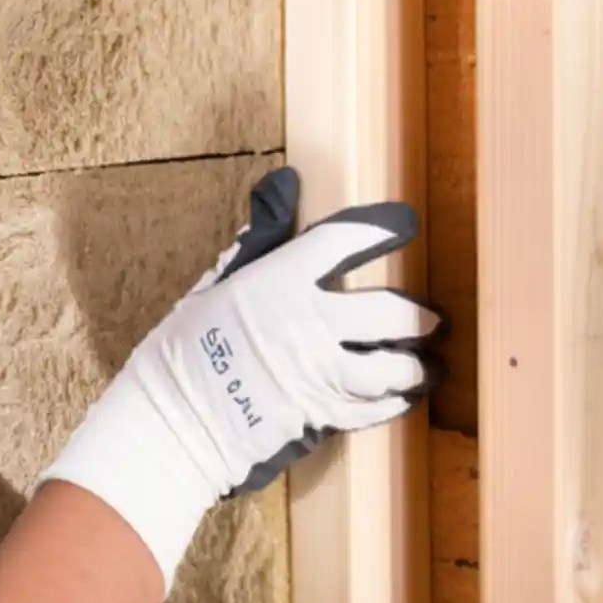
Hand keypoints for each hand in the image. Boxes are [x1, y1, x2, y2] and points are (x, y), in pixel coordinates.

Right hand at [38, 166, 446, 587]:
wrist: (173, 421)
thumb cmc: (185, 349)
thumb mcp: (217, 283)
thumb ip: (262, 235)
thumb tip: (286, 180)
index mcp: (279, 281)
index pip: (344, 240)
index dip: (381, 229)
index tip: (405, 224)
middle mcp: (308, 324)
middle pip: (388, 313)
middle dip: (416, 316)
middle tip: (430, 318)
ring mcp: (320, 374)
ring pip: (393, 367)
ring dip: (414, 365)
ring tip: (423, 365)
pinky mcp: (323, 416)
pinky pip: (375, 408)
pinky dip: (393, 401)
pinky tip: (398, 396)